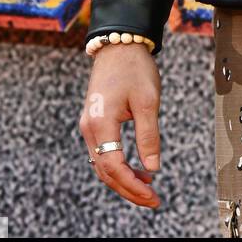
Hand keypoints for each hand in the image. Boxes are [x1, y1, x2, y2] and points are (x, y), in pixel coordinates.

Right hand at [80, 43, 162, 206]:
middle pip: (105, 171)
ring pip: (103, 164)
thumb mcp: (148, 101)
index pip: (114, 166)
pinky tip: (137, 168)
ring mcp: (89, 124)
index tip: (152, 195)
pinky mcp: (94, 121)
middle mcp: (89, 127)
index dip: (133, 185)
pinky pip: (103, 152)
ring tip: (148, 186)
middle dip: (128, 189)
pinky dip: (118, 165)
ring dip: (123, 179)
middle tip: (152, 199)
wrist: (119, 43)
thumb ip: (149, 136)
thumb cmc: (134, 67)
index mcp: (100, 123)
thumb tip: (152, 167)